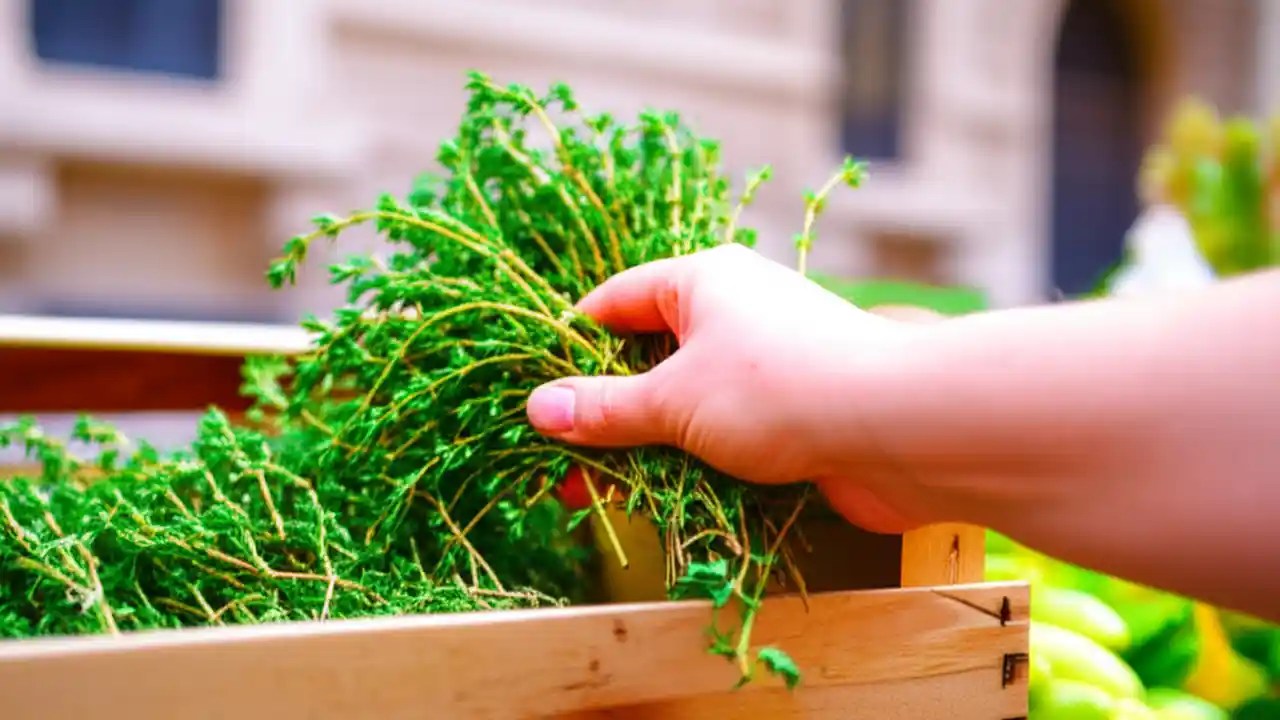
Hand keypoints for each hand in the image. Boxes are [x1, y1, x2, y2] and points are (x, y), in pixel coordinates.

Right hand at [525, 244, 935, 532]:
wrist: (903, 429)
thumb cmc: (778, 390)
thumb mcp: (674, 399)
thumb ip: (605, 409)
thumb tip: (538, 407)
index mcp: (702, 282)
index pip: (615, 303)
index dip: (571, 346)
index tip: (534, 393)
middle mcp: (734, 314)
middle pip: (648, 360)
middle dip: (603, 414)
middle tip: (559, 464)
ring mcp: (767, 365)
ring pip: (686, 405)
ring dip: (644, 448)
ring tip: (595, 494)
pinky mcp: (794, 414)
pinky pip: (724, 435)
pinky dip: (691, 463)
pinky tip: (659, 499)